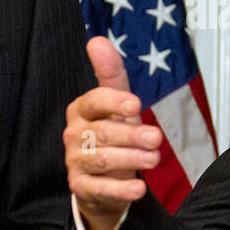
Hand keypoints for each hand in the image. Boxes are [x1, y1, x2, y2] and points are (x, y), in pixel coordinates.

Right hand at [64, 36, 161, 229]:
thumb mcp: (116, 103)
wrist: (102, 179)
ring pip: (102, 159)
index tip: (136, 105)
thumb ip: (110, 74)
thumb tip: (96, 40)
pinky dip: (120, 189)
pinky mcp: (80, 187)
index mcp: (80, 110)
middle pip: (103, 133)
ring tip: (154, 159)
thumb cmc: (112, 135)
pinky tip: (139, 189)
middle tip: (156, 139)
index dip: (114, 102)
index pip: (94, 101)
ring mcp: (74, 161)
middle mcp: (73, 135)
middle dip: (131, 135)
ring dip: (131, 159)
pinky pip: (99, 188)